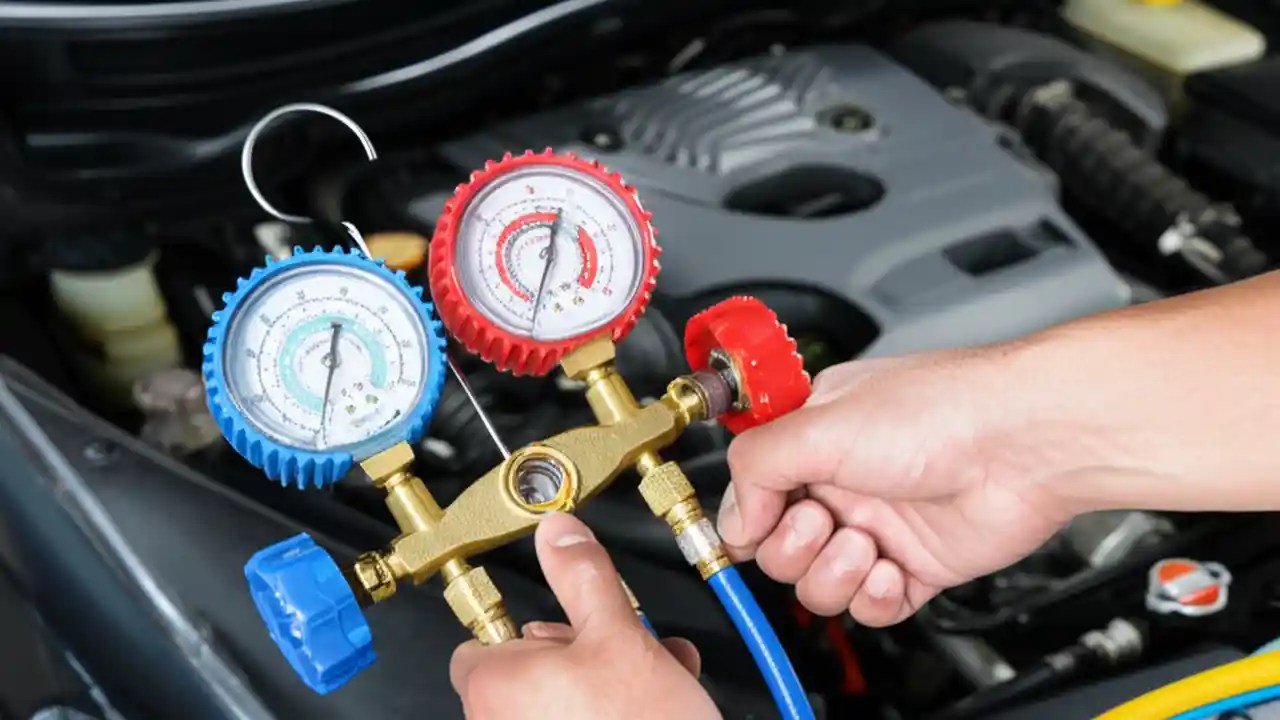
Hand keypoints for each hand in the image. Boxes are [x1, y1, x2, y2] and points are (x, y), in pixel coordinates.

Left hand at [450, 513, 719, 719]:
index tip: (568, 624)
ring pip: (559, 703)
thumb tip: (557, 534)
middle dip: (585, 653)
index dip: (531, 630)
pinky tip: (658, 707)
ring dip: (607, 683)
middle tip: (630, 647)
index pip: (481, 644)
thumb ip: (583, 577)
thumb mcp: (619, 636)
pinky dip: (606, 716)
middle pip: (528, 672)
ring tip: (661, 678)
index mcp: (495, 686)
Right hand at [717, 272, 1279, 626]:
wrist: (1026, 443)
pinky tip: (890, 569)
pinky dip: (874, 597)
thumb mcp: (820, 424)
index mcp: (814, 435)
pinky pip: (871, 606)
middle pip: (778, 547)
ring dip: (833, 573)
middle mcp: (843, 480)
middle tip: (821, 521)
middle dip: (791, 546)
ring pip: (820, 583)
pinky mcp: (916, 564)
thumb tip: (735, 516)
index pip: (752, 490)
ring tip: (864, 543)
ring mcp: (879, 524)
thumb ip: (757, 464)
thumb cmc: (943, 411)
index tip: (748, 530)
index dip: (745, 516)